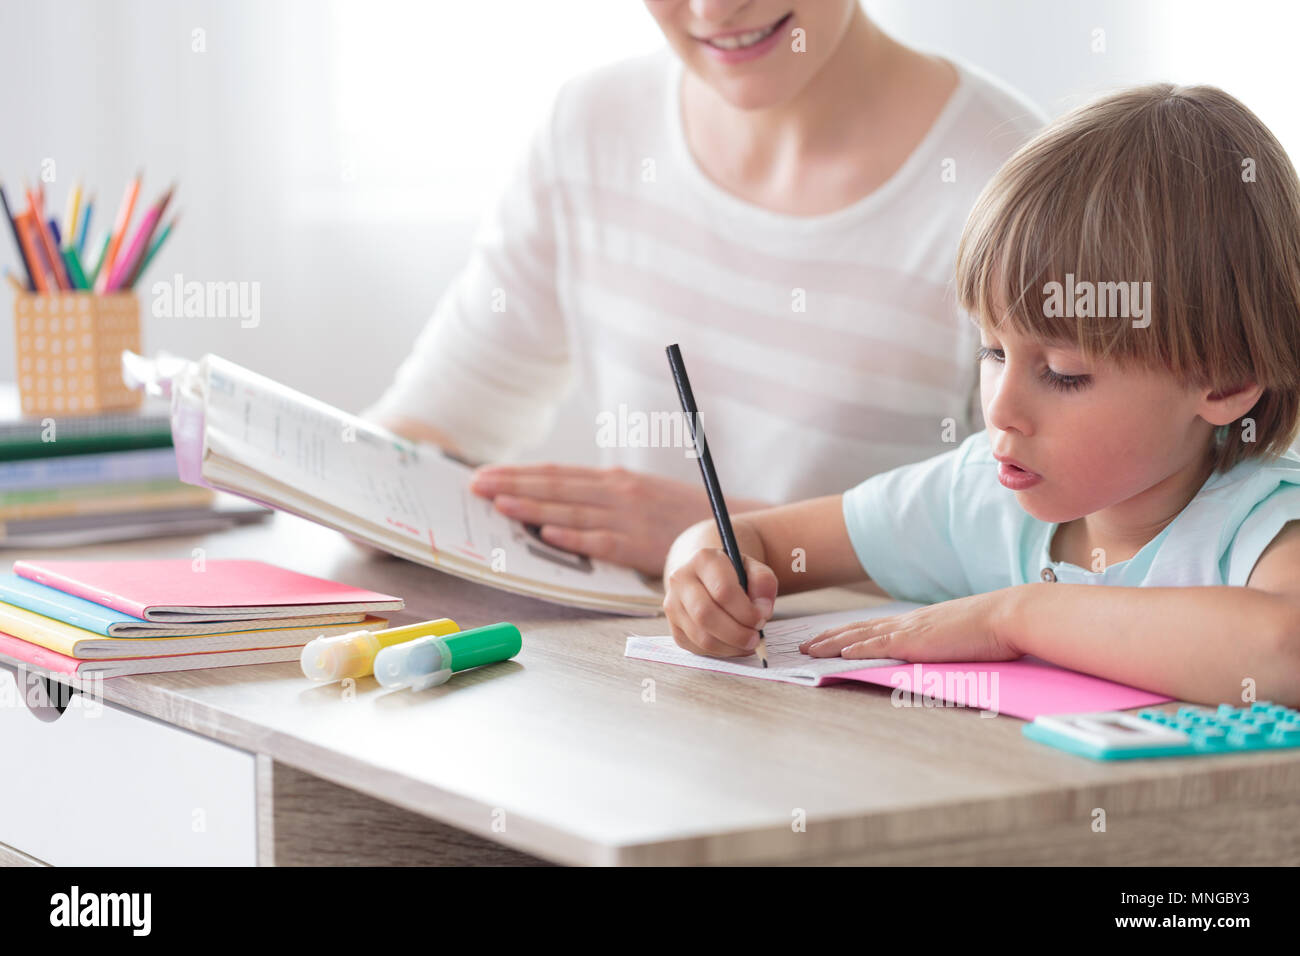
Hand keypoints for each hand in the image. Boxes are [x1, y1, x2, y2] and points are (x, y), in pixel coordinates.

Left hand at [469, 463, 746, 575]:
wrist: (726, 526)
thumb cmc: (678, 514)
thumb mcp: (640, 494)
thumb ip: (604, 496)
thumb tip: (561, 502)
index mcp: (614, 480)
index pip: (558, 474)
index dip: (520, 473)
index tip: (486, 474)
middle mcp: (617, 492)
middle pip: (556, 487)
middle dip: (513, 484)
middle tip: (475, 485)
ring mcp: (627, 517)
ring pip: (571, 511)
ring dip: (533, 506)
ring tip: (499, 504)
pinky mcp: (639, 544)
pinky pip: (601, 541)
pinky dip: (573, 537)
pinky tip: (548, 533)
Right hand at [663, 548, 778, 658]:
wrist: (704, 577)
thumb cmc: (732, 575)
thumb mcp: (752, 568)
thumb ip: (763, 582)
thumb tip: (762, 610)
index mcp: (703, 560)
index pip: (723, 591)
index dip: (746, 611)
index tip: (761, 619)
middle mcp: (681, 580)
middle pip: (706, 615)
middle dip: (736, 633)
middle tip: (755, 638)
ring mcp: (673, 605)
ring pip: (701, 636)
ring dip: (730, 646)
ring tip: (748, 643)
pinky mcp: (674, 627)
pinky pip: (697, 647)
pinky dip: (720, 652)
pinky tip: (734, 644)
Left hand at [798, 590, 1021, 661]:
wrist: (1009, 616)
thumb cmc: (994, 630)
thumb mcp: (960, 637)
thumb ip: (943, 645)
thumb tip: (937, 655)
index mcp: (917, 622)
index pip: (874, 628)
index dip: (848, 633)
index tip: (827, 638)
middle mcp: (907, 623)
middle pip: (857, 629)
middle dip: (828, 638)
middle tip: (803, 645)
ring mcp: (910, 630)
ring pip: (859, 636)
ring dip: (830, 643)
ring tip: (807, 650)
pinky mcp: (916, 641)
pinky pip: (878, 645)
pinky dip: (855, 648)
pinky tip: (837, 654)